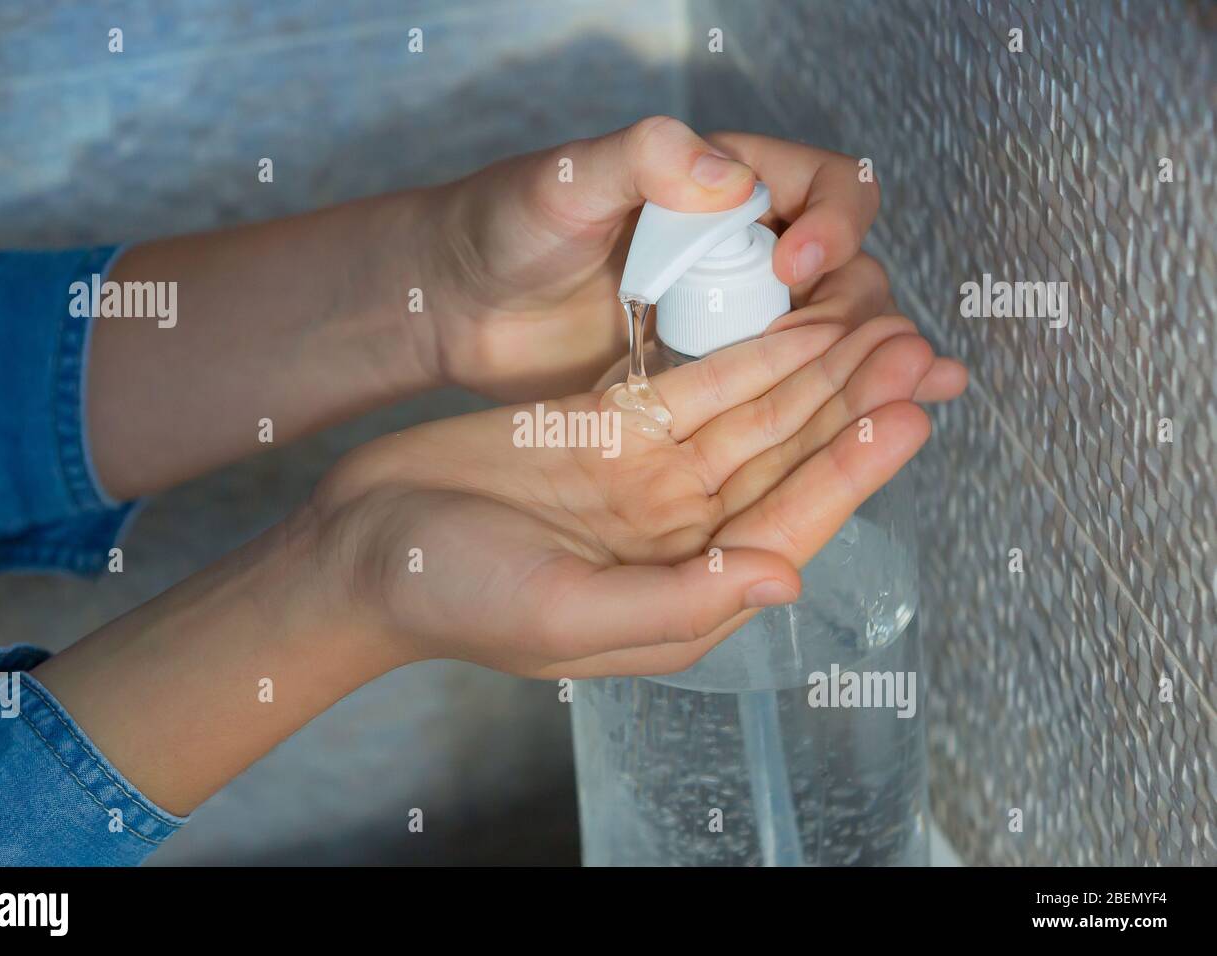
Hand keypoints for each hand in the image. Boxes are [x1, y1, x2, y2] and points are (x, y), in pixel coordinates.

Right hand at [306, 317, 938, 678]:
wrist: (362, 545)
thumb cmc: (451, 597)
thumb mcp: (563, 616)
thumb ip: (679, 600)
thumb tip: (785, 576)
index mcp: (684, 594)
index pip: (790, 523)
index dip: (853, 469)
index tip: (910, 411)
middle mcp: (681, 534)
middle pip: (786, 460)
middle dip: (854, 405)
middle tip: (918, 345)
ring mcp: (648, 477)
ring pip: (752, 413)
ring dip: (815, 368)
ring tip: (878, 317)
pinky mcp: (610, 427)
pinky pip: (694, 382)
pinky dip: (746, 351)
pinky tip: (795, 319)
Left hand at [423, 115, 967, 402]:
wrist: (459, 302)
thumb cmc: (502, 224)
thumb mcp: (566, 180)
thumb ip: (641, 160)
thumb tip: (732, 177)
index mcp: (729, 183)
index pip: (825, 190)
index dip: (833, 228)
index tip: (793, 271)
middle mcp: (746, 247)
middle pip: (845, 273)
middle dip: (869, 313)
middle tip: (885, 358)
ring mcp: (732, 316)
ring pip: (827, 339)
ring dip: (871, 365)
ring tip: (917, 394)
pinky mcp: (712, 377)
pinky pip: (781, 391)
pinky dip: (827, 408)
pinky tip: (872, 432)